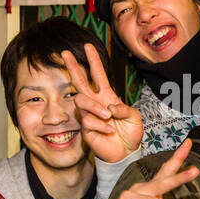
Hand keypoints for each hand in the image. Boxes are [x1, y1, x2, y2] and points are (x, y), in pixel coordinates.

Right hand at [62, 47, 143, 163]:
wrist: (126, 152)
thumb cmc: (130, 133)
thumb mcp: (134, 117)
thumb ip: (125, 109)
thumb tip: (111, 106)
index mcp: (107, 96)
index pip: (98, 75)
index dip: (94, 61)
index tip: (88, 46)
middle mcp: (95, 103)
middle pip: (79, 81)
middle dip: (73, 66)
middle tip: (65, 53)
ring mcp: (89, 115)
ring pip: (81, 100)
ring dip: (95, 106)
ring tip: (108, 116)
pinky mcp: (86, 129)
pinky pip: (87, 120)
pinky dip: (100, 124)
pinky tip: (109, 130)